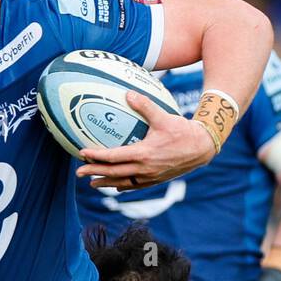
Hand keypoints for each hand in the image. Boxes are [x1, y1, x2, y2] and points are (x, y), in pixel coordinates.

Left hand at [76, 93, 214, 191]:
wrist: (202, 148)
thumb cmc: (182, 131)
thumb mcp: (163, 116)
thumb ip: (144, 105)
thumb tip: (128, 94)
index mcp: (143, 154)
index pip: (113, 157)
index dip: (96, 156)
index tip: (82, 153)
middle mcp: (144, 169)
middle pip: (113, 173)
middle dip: (94, 172)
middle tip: (79, 172)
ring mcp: (150, 177)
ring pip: (122, 183)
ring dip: (106, 183)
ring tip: (92, 183)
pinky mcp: (155, 180)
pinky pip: (134, 185)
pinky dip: (122, 185)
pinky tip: (115, 186)